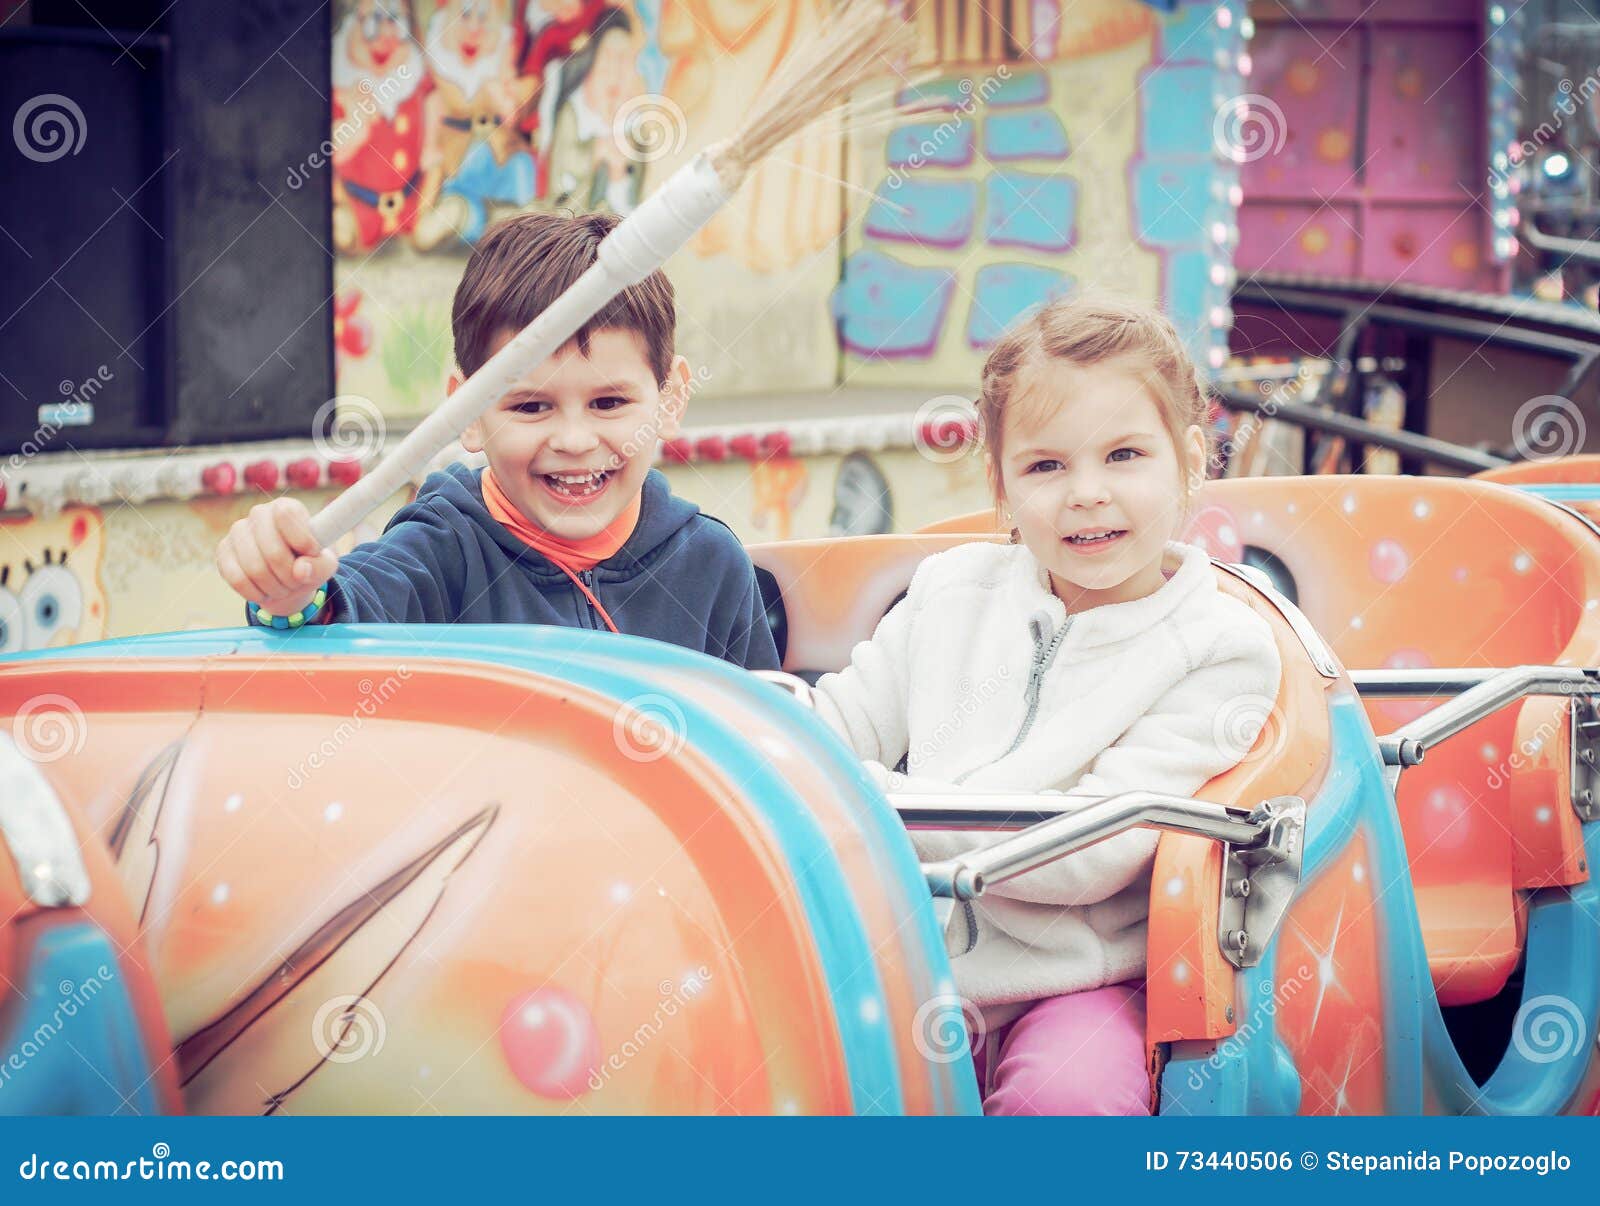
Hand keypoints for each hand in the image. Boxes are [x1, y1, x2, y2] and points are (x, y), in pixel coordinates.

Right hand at [216, 497, 339, 616]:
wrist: (286, 577)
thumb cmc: (309, 563)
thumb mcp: (325, 564)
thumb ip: (320, 565)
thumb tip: (301, 570)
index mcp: (286, 507)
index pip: (287, 515)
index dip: (302, 539)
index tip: (312, 553)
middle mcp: (259, 514)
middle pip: (273, 550)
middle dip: (289, 575)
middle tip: (297, 582)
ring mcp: (237, 531)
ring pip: (254, 568)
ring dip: (274, 587)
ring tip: (284, 588)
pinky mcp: (223, 551)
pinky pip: (237, 578)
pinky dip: (255, 593)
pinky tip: (265, 593)